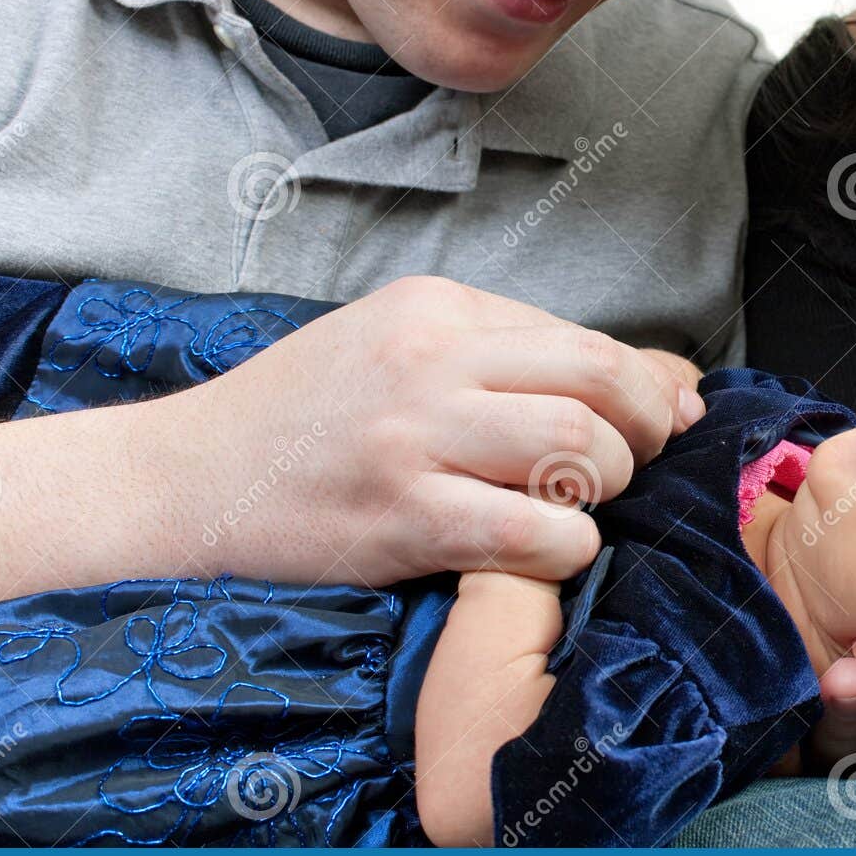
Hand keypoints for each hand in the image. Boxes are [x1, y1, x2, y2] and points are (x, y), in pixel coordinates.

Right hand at [149, 275, 704, 586]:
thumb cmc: (307, 415)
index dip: (646, 383)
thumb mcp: (402, 348)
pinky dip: (568, 546)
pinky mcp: (402, 515)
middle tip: (641, 464)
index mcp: (436, 307)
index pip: (582, 335)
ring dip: (609, 485)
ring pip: (576, 445)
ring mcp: (414, 435)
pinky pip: (531, 531)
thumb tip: (662, 382)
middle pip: (597, 377)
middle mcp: (430, 357)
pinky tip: (551, 549)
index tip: (668, 419)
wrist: (188, 474)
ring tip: (584, 505)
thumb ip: (512, 355)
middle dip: (647, 427)